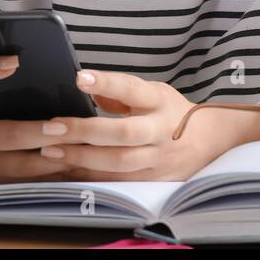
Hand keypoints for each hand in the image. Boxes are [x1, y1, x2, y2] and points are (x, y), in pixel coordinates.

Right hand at [0, 55, 78, 186]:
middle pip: (7, 135)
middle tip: (66, 127)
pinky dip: (54, 179)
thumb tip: (17, 59)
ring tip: (81, 152)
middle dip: (38, 133)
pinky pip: (28, 184)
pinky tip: (78, 172)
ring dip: (53, 161)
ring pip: (22, 167)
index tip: (14, 61)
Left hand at [37, 70, 259, 181]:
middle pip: (122, 133)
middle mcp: (160, 131)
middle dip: (84, 131)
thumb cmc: (171, 112)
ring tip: (50, 150)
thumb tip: (87, 86)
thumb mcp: (153, 93)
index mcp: (160, 102)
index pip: (132, 90)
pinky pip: (117, 181)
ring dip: (81, 157)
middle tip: (51, 127)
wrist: (209, 142)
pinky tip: (65, 170)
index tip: (80, 78)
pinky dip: (90, 176)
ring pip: (117, 163)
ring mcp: (157, 159)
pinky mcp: (152, 181)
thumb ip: (122, 94)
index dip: (107, 84)